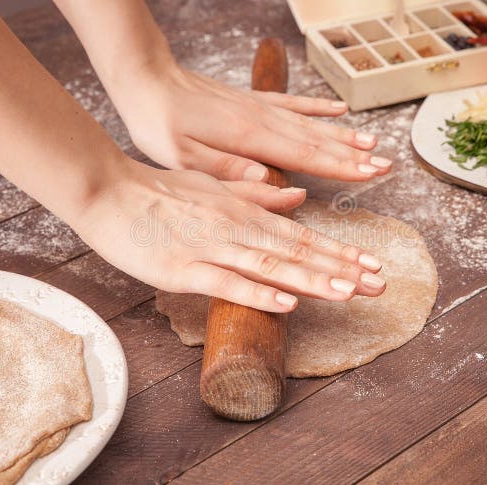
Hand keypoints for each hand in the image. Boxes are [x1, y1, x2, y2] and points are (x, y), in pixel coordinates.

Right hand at [72, 159, 386, 312]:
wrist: (107, 191)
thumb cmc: (158, 191)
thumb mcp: (213, 184)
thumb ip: (257, 193)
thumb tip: (298, 196)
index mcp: (244, 210)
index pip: (301, 234)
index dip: (338, 251)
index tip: (371, 264)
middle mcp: (235, 227)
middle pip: (297, 251)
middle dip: (340, 269)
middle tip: (379, 283)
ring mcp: (210, 248)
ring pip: (271, 265)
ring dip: (312, 279)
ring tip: (348, 292)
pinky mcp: (182, 269)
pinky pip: (227, 282)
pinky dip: (259, 291)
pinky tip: (287, 302)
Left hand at [108, 63, 392, 181]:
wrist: (146, 79)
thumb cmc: (159, 123)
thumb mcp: (184, 157)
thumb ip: (229, 170)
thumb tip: (273, 181)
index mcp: (249, 138)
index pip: (304, 155)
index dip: (340, 166)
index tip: (370, 173)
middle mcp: (261, 119)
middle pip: (316, 140)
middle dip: (353, 154)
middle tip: (385, 164)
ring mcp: (259, 107)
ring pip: (310, 123)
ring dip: (343, 134)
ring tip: (374, 143)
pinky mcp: (251, 100)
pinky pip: (292, 103)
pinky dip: (317, 108)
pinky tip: (338, 110)